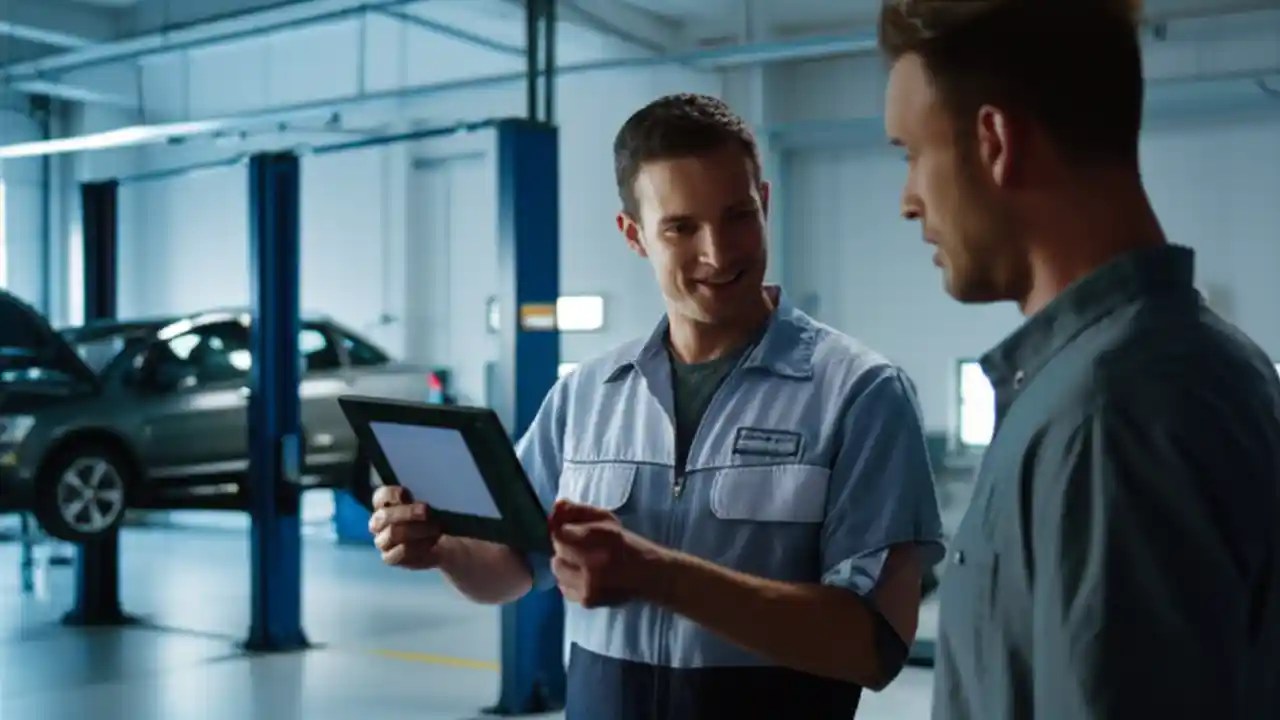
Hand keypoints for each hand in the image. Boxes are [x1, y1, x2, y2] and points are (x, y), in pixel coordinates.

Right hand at [369, 486, 446, 569]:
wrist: (440, 542)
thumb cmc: (429, 519)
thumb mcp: (426, 507)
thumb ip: (416, 503)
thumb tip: (418, 502)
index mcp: (384, 505)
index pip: (380, 496)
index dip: (391, 494)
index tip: (406, 494)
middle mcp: (378, 523)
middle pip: (383, 516)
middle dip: (407, 512)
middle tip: (426, 512)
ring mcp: (381, 541)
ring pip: (392, 533)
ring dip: (416, 529)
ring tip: (435, 529)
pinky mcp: (389, 557)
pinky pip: (400, 551)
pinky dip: (418, 546)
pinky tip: (430, 543)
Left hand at [549, 499, 669, 607]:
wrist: (648, 576)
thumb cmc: (627, 544)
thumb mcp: (606, 520)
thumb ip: (579, 511)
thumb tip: (555, 506)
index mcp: (598, 540)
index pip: (559, 534)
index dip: (563, 532)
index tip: (570, 532)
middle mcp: (591, 566)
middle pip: (557, 553)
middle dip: (565, 548)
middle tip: (579, 548)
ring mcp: (587, 587)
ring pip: (557, 571)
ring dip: (566, 564)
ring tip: (581, 562)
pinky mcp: (586, 601)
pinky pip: (564, 587)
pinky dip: (570, 580)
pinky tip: (584, 576)